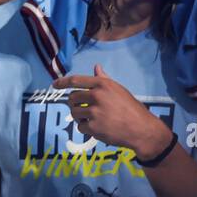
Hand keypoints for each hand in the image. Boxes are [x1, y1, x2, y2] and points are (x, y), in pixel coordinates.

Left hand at [53, 65, 169, 156]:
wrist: (142, 130)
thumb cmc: (131, 108)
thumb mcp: (119, 90)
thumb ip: (104, 80)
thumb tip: (96, 67)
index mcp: (103, 85)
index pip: (76, 80)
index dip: (62, 82)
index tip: (54, 84)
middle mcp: (97, 96)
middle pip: (72, 98)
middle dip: (75, 103)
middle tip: (84, 108)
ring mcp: (94, 112)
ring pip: (74, 112)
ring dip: (80, 116)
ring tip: (93, 118)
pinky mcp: (93, 127)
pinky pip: (80, 126)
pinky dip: (86, 128)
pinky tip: (97, 128)